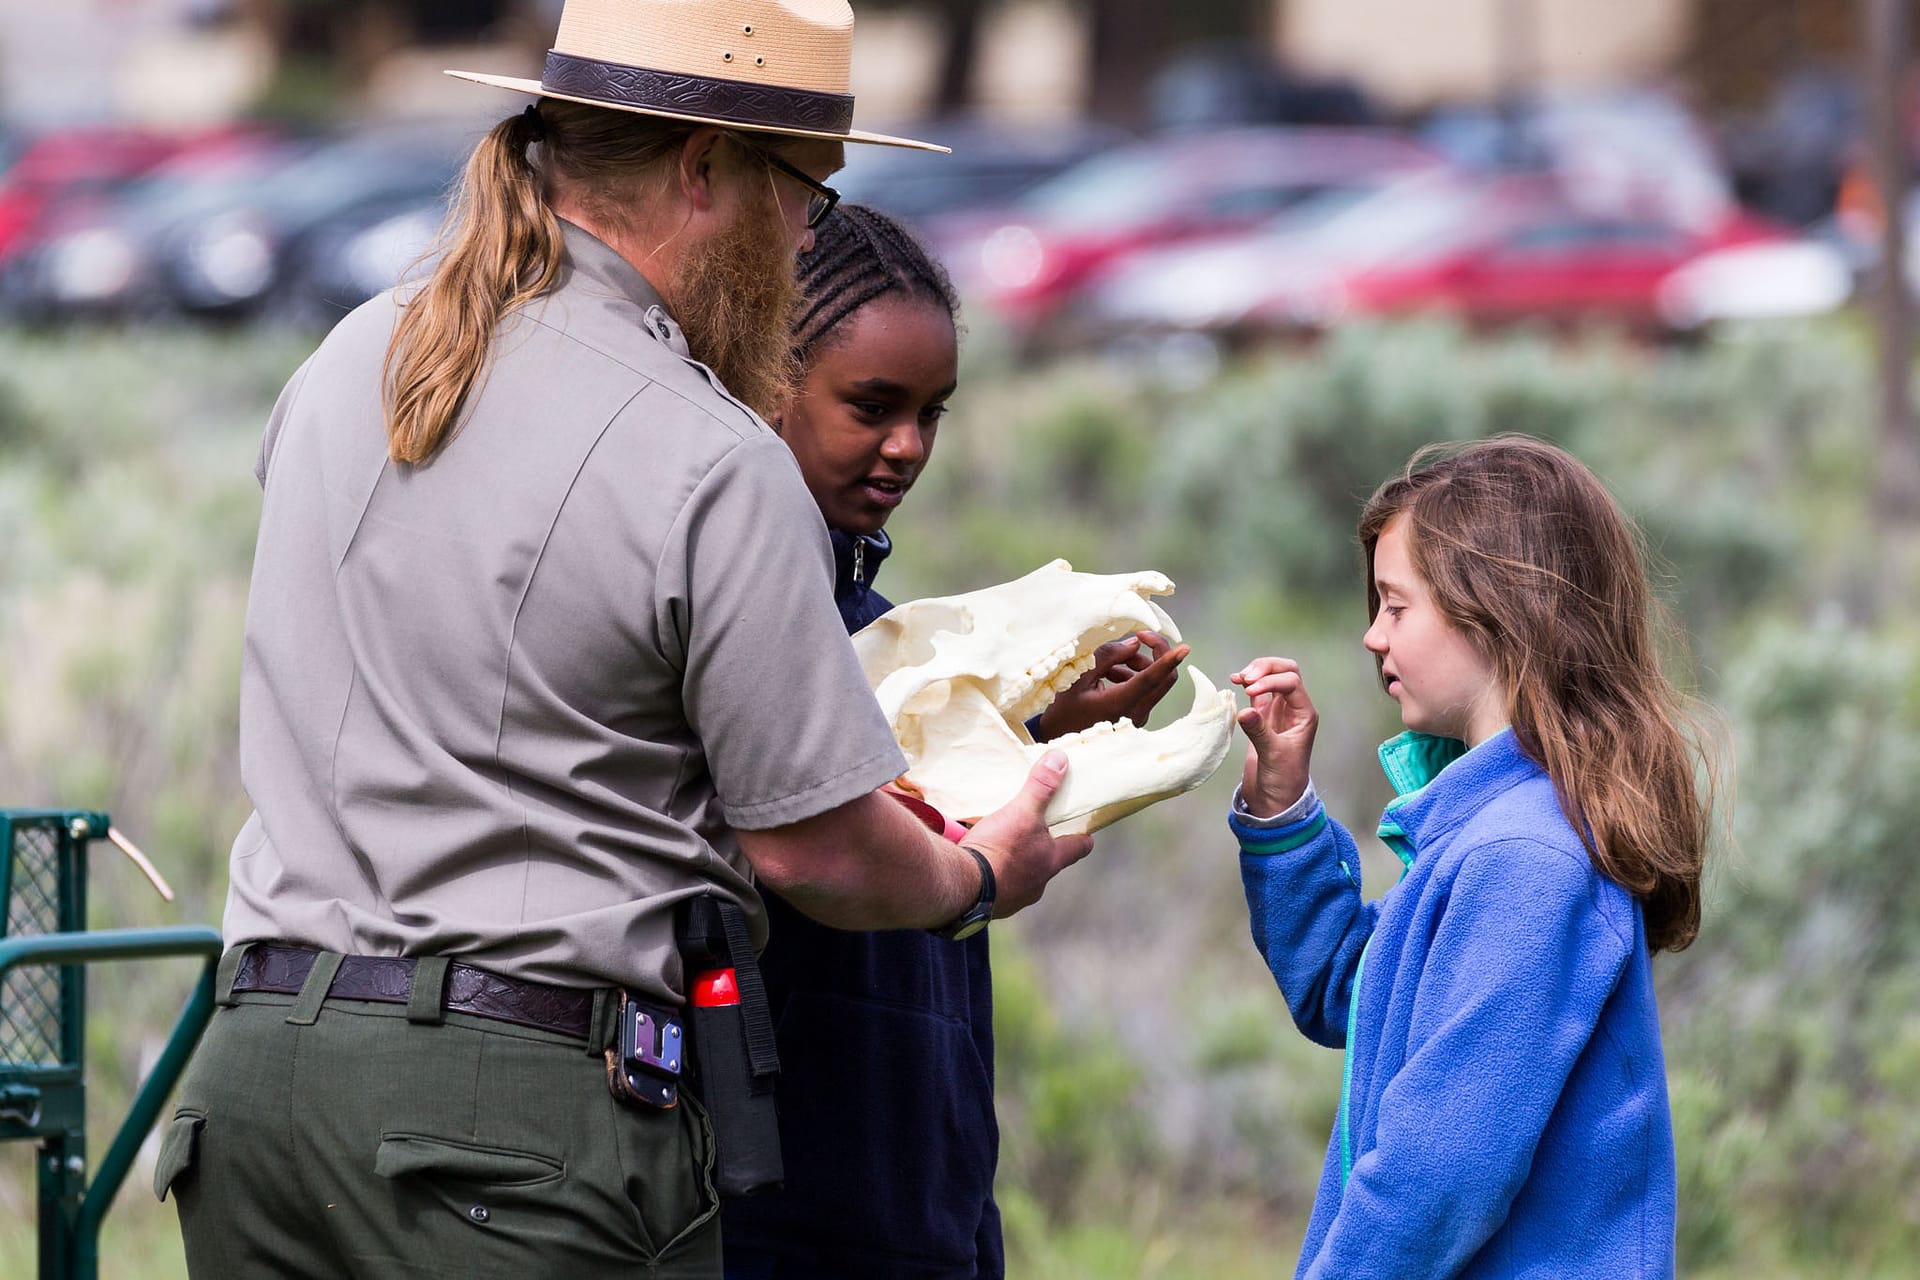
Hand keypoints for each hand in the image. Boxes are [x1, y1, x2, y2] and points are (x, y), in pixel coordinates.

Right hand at [963, 751, 1094, 917]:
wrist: (962, 885)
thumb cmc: (999, 849)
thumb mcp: (1021, 812)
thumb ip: (1041, 787)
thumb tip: (1060, 760)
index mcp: (1051, 860)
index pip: (1079, 848)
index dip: (1082, 838)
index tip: (1084, 832)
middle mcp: (1038, 883)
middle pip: (1048, 864)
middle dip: (1042, 851)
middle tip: (1031, 834)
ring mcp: (1015, 898)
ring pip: (1022, 878)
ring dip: (1015, 865)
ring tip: (1000, 849)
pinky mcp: (992, 905)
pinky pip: (998, 889)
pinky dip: (993, 877)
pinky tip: (980, 866)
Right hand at [1035, 631, 1189, 739]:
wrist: (1059, 740)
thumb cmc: (1064, 709)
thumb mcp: (1079, 677)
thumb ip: (1107, 656)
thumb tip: (1135, 644)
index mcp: (1119, 704)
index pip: (1151, 679)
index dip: (1168, 660)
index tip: (1184, 648)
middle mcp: (1135, 713)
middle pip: (1164, 678)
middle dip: (1154, 653)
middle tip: (1136, 638)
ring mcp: (1139, 718)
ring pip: (1156, 682)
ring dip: (1140, 664)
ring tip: (1110, 663)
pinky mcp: (1138, 717)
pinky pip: (1146, 690)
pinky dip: (1134, 675)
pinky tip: (1109, 675)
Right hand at [1232, 657, 1318, 816]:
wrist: (1275, 799)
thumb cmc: (1282, 780)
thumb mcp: (1272, 756)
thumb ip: (1259, 731)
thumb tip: (1244, 710)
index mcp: (1304, 715)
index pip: (1291, 683)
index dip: (1270, 682)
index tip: (1249, 692)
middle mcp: (1293, 709)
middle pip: (1286, 672)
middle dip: (1266, 667)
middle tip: (1245, 677)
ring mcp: (1278, 712)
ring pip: (1271, 677)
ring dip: (1256, 672)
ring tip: (1238, 678)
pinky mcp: (1262, 717)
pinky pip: (1257, 692)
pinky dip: (1247, 683)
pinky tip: (1235, 682)